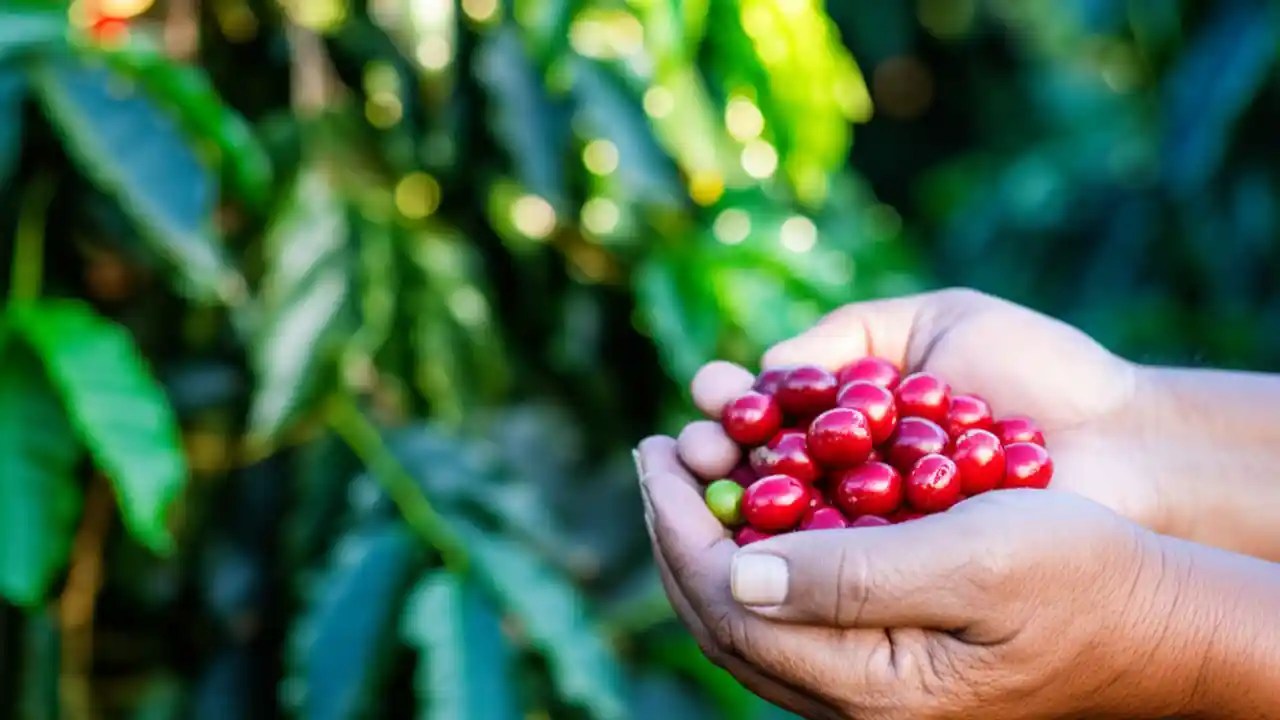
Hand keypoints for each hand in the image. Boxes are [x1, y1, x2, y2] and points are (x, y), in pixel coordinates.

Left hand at [636, 437, 1207, 719]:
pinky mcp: (888, 667)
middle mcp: (857, 703)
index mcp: (870, 685)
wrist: (1163, 622)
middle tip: (657, 451)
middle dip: (677, 529)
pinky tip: (755, 509)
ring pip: (750, 622)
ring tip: (692, 471)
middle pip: (723, 618)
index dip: (678, 525)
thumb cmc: (1085, 577)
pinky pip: (792, 617)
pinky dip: (757, 557)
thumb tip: (740, 572)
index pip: (729, 606)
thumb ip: (855, 574)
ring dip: (707, 542)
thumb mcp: (977, 556)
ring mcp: (870, 690)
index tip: (655, 450)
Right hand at [676, 288, 1168, 531]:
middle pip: (754, 483)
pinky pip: (832, 574)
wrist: (1123, 436)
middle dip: (712, 463)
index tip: (708, 396)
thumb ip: (853, 333)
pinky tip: (762, 535)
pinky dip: (790, 555)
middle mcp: (847, 485)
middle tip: (689, 449)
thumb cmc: (1036, 371)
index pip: (765, 423)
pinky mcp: (901, 582)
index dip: (728, 411)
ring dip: (733, 512)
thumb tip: (766, 368)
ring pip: (778, 535)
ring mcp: (871, 538)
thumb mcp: (937, 322)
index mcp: (847, 424)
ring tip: (711, 477)